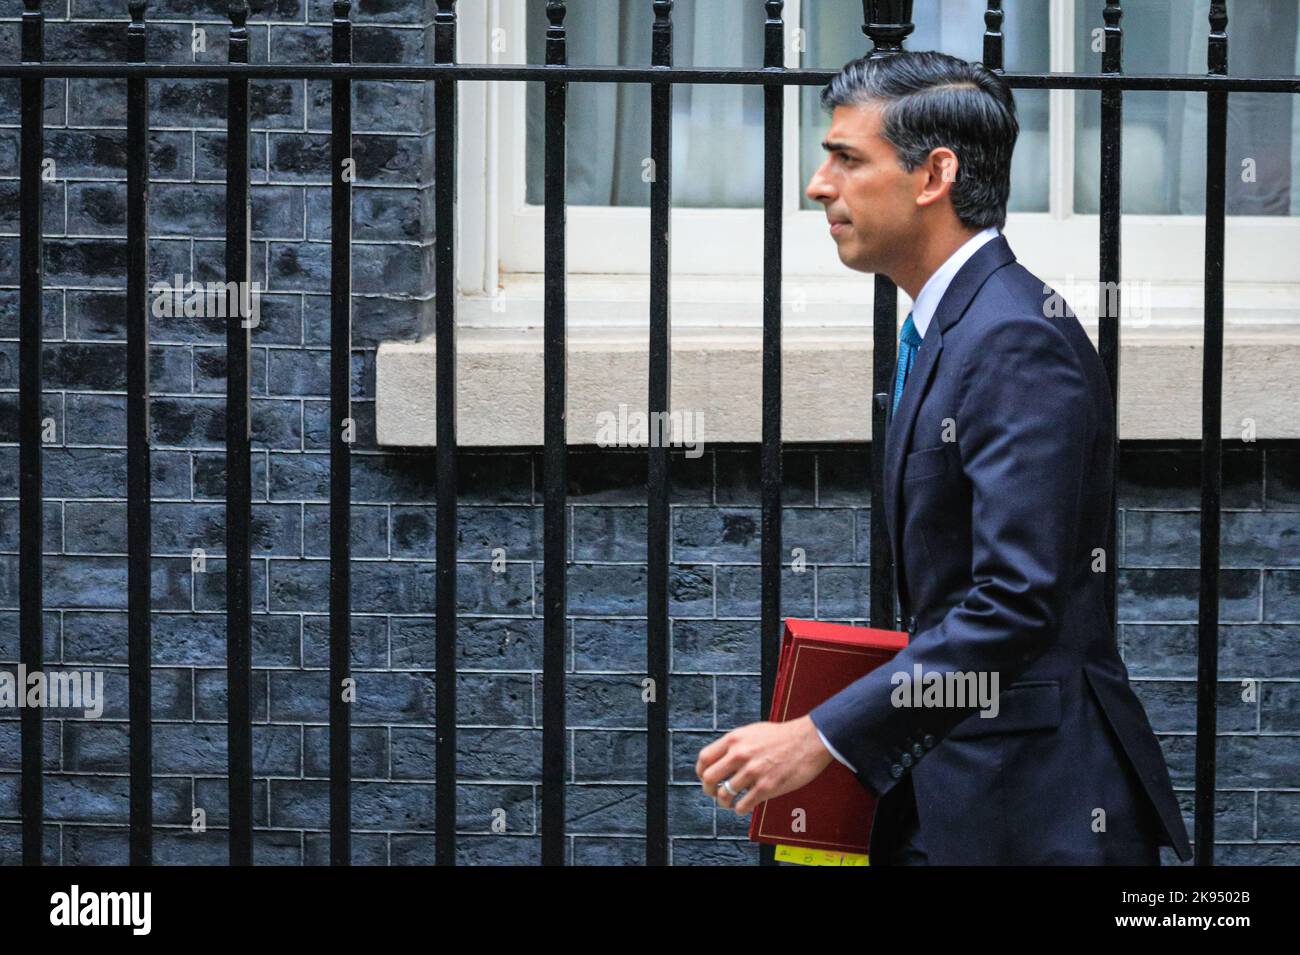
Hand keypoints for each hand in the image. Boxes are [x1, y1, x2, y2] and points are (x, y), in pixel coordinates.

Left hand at [695, 715, 834, 814]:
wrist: (808, 740)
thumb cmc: (782, 736)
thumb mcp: (751, 732)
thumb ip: (735, 744)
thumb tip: (720, 759)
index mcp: (734, 739)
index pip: (704, 759)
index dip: (701, 772)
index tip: (705, 778)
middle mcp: (740, 755)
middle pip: (709, 779)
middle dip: (709, 790)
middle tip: (714, 793)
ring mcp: (753, 772)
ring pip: (724, 795)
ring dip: (725, 802)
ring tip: (730, 802)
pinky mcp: (766, 787)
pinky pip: (743, 805)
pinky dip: (740, 809)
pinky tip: (744, 806)